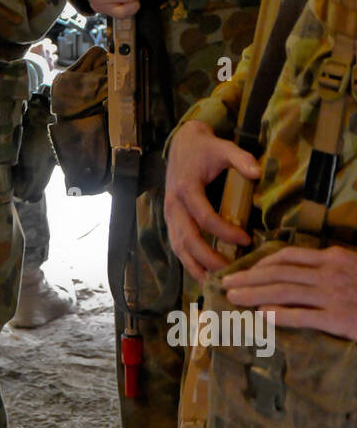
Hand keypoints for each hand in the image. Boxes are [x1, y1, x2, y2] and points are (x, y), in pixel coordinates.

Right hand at [164, 120, 259, 279]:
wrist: (182, 144)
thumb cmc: (205, 148)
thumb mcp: (223, 147)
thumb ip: (241, 158)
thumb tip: (257, 172)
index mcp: (186, 188)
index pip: (204, 217)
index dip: (225, 232)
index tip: (247, 239)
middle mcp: (174, 205)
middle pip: (188, 239)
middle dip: (208, 258)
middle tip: (231, 272)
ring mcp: (170, 214)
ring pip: (179, 247)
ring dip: (195, 267)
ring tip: (214, 283)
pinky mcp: (171, 220)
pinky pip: (177, 245)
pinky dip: (189, 262)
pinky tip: (203, 276)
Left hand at [222, 245, 356, 339]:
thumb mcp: (353, 268)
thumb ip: (331, 267)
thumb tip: (302, 272)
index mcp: (332, 258)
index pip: (288, 257)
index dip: (262, 263)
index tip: (245, 270)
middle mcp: (329, 273)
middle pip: (279, 274)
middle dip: (249, 278)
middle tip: (226, 283)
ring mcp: (332, 296)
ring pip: (284, 292)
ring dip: (254, 294)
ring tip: (233, 298)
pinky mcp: (338, 319)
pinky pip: (303, 316)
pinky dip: (280, 315)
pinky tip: (261, 317)